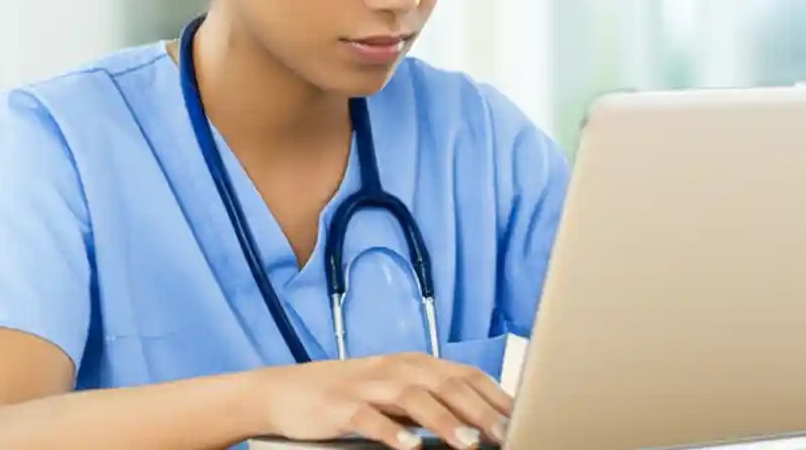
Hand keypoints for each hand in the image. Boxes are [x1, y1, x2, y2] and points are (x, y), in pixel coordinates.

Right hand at [255, 353, 512, 448]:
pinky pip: (368, 419)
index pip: (466, 375)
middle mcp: (396, 369)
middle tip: (505, 435)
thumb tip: (483, 421)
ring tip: (468, 444)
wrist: (283, 391)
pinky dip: (390, 432)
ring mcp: (367, 386)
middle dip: (480, 411)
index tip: (522, 419)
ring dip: (444, 421)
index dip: (496, 397)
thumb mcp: (395, 391)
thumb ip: (433, 399)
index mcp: (416, 364)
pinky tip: (408, 447)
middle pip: (446, 385)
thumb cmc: (350, 394)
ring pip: (413, 398)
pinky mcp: (340, 406)